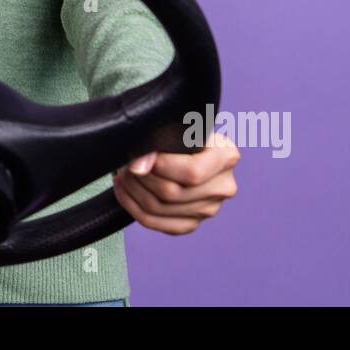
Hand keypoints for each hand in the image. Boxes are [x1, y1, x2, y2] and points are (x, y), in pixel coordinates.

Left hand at [112, 131, 239, 234]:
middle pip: (172, 192)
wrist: (181, 147)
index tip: (139, 156)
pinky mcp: (191, 223)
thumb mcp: (176, 126)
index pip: (193, 172)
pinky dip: (133, 207)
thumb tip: (138, 165)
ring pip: (160, 208)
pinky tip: (124, 190)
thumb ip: (160, 139)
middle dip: (141, 178)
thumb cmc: (177, 132)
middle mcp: (224, 186)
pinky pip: (156, 222)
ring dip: (133, 190)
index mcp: (227, 156)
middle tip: (125, 163)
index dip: (161, 166)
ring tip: (122, 173)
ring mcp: (209, 209)